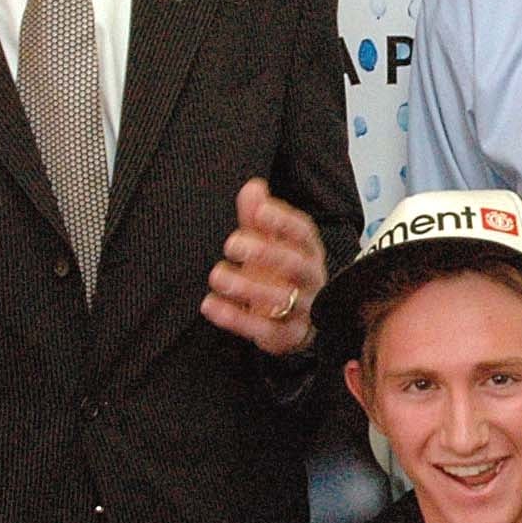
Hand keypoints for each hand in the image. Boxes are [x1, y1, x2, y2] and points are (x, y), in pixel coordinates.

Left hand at [202, 177, 327, 357]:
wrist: (296, 320)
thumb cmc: (279, 272)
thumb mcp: (269, 241)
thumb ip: (258, 215)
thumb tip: (253, 186)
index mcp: (309, 251)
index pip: (303, 233)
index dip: (283, 221)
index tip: (259, 211)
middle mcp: (311, 279)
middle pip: (296, 264)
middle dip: (266, 253)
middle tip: (231, 244)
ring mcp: (303, 309)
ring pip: (282, 299)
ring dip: (247, 288)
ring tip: (217, 276)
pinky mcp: (288, 336)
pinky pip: (265, 330)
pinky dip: (235, 319)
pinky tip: (210, 305)